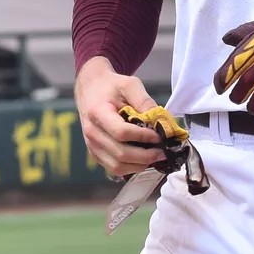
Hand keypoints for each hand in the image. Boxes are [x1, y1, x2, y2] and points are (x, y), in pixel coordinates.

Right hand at [76, 57, 163, 175]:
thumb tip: (161, 122)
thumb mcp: (130, 85)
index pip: (121, 132)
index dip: (143, 137)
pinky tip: (143, 159)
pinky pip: (114, 168)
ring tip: (155, 157)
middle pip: (121, 154)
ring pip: (117, 166)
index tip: (158, 136)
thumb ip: (145, 101)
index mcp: (97, 113)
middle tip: (163, 152)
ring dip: (140, 165)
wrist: (90, 89)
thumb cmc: (111, 86)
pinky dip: (131, 167)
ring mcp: (91, 145)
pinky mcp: (95, 154)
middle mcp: (92, 132)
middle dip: (146, 156)